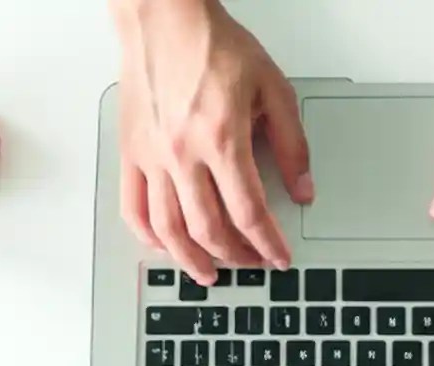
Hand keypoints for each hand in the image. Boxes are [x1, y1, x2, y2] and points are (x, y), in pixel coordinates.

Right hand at [111, 0, 312, 283]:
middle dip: (236, 256)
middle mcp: (183, 153)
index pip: (249, 212)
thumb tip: (302, 188)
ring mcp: (152, 156)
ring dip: (191, 260)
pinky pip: (133, 207)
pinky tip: (165, 246)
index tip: (278, 258)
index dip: (267, 244)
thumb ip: (291, 143)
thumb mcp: (272, 87)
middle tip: (251, 263)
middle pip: (209, 228)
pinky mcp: (131, 152)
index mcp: (221, 138)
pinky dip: (148, 235)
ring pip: (168, 229)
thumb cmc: (212, 45)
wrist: (164, 20)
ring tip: (210, 273)